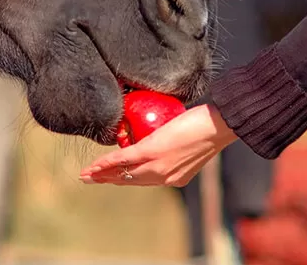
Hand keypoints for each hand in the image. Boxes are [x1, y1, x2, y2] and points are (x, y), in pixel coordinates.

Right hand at [79, 103, 237, 186]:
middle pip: (130, 180)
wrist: (219, 125)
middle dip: (109, 181)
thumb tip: (170, 134)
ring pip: (123, 173)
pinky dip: (106, 163)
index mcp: (175, 177)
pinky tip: (94, 167)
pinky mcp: (151, 152)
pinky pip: (122, 159)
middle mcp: (164, 177)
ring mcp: (156, 166)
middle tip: (92, 179)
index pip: (146, 179)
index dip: (126, 179)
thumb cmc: (210, 126)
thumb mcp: (193, 141)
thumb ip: (179, 144)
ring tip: (87, 175)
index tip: (112, 178)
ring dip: (102, 175)